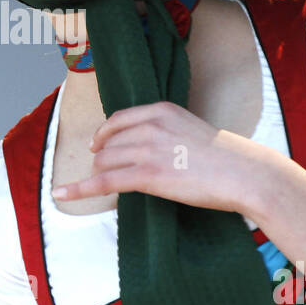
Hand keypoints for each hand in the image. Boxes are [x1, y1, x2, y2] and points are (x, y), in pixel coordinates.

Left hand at [51, 101, 281, 220]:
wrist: (244, 173)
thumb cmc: (225, 158)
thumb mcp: (191, 129)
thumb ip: (165, 131)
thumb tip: (144, 147)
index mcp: (161, 110)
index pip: (118, 119)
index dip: (103, 135)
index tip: (97, 145)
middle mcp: (150, 125)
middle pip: (109, 144)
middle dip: (104, 161)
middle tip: (108, 174)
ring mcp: (148, 150)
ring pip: (105, 163)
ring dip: (100, 176)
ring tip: (102, 186)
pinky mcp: (147, 176)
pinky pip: (103, 182)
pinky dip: (79, 189)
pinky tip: (61, 194)